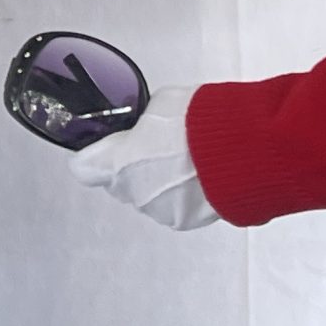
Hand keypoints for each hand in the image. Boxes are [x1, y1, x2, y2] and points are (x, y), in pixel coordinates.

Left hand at [66, 87, 215, 229]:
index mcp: (117, 162)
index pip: (83, 167)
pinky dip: (182, 193)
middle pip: (119, 181)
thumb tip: (144, 126)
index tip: (100, 148)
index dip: (92, 156)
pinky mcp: (184, 221)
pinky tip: (199, 173)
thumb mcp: (157, 105)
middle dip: (131, 165)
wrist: (241, 149)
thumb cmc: (200, 122)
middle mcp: (134, 192)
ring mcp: (159, 210)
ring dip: (159, 181)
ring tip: (186, 158)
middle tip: (156, 145)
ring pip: (148, 195)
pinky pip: (173, 205)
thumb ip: (139, 123)